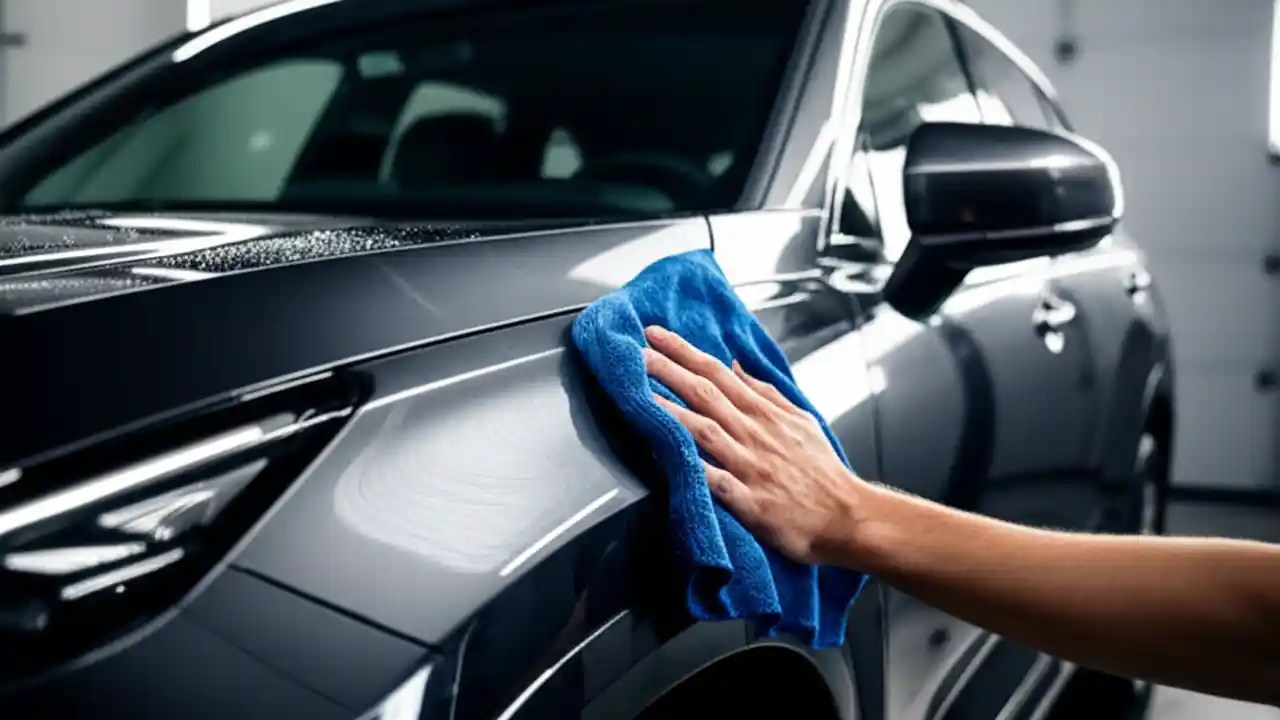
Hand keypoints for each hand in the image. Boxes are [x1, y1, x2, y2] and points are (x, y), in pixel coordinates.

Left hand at [643, 325, 871, 565]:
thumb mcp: (800, 420)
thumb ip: (765, 392)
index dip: (684, 352)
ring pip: (705, 432)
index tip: (655, 335)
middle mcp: (755, 435)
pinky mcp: (752, 503)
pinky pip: (717, 483)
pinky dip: (693, 468)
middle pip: (705, 395)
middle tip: (636, 353)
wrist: (848, 517)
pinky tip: (666, 460)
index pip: (718, 374)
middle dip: (669, 371)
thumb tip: (735, 364)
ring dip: (670, 412)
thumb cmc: (822, 471)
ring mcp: (752, 468)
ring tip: (639, 396)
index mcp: (765, 414)